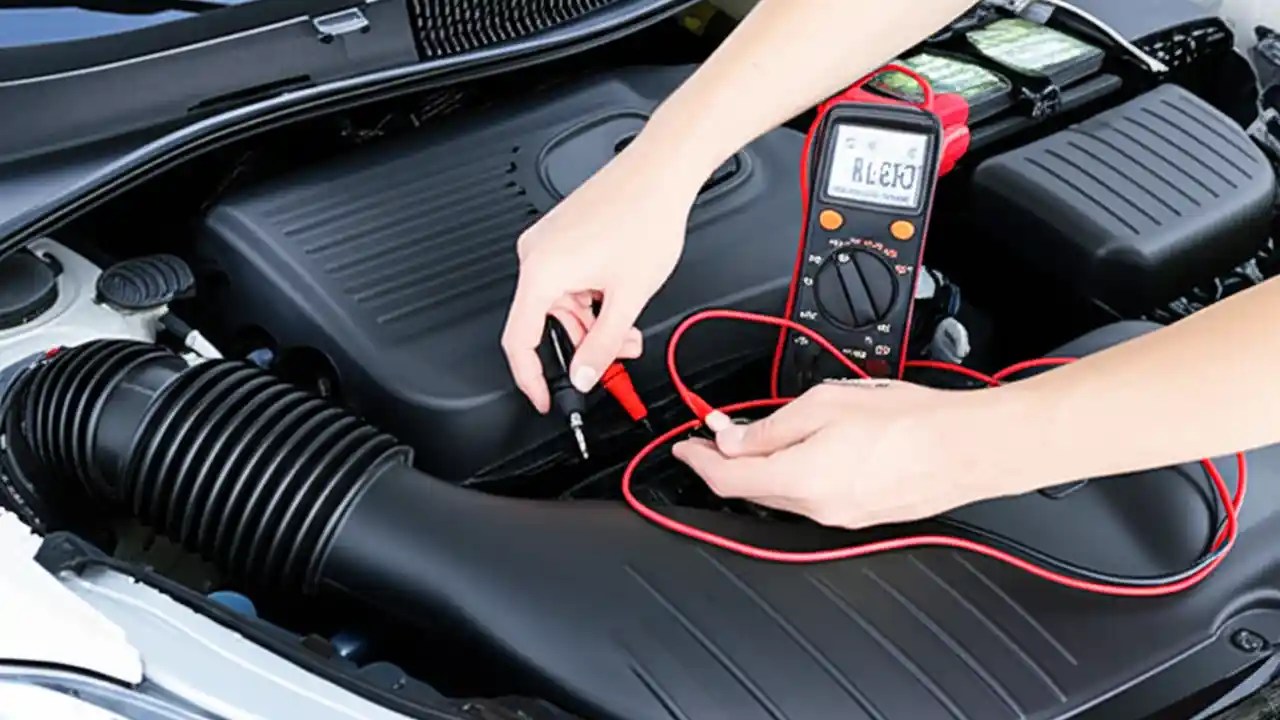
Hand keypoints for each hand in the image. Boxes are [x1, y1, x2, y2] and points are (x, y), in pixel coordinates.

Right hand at [501, 141, 696, 412]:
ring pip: (562, 302)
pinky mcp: (561, 233)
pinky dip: (591, 296)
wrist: (660, 170)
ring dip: (593, 320)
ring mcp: (547, 241)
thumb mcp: (628, 297)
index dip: (530, 379)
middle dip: (584, 344)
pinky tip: (619, 293)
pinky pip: (567, 279)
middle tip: (617, 354)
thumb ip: (603, 345)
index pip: (519, 342)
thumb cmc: (645, 216)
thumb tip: (585, 375)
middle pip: (546, 322)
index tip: (543, 399)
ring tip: (629, 322)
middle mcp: (535, 254)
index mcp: (540, 272)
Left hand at [672, 380, 1033, 528]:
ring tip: (756, 436)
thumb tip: (732, 436)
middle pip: (749, 489)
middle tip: (714, 434)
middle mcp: (815, 508)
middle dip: (725, 462)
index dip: (698, 460)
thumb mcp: (825, 404)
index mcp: (800, 478)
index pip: (727, 478)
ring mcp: (839, 517)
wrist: (967, 448)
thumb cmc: (908, 422)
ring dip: (759, 468)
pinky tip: (800, 452)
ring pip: (780, 494)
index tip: (683, 446)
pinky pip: (809, 497)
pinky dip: (792, 475)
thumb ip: (771, 425)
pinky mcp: (860, 515)